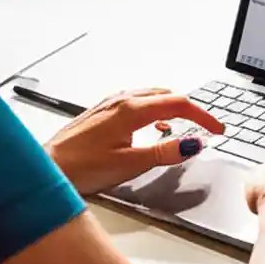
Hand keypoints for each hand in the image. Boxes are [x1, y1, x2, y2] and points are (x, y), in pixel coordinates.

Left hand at [45, 88, 225, 195]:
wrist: (48, 168)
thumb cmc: (81, 167)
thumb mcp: (131, 164)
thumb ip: (165, 152)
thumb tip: (193, 144)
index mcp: (132, 109)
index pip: (179, 103)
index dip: (203, 116)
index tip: (217, 130)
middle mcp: (121, 101)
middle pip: (168, 95)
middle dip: (192, 110)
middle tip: (206, 128)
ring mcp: (111, 104)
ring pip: (152, 97)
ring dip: (173, 109)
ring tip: (185, 127)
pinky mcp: (103, 112)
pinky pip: (138, 102)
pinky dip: (156, 111)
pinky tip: (154, 128)